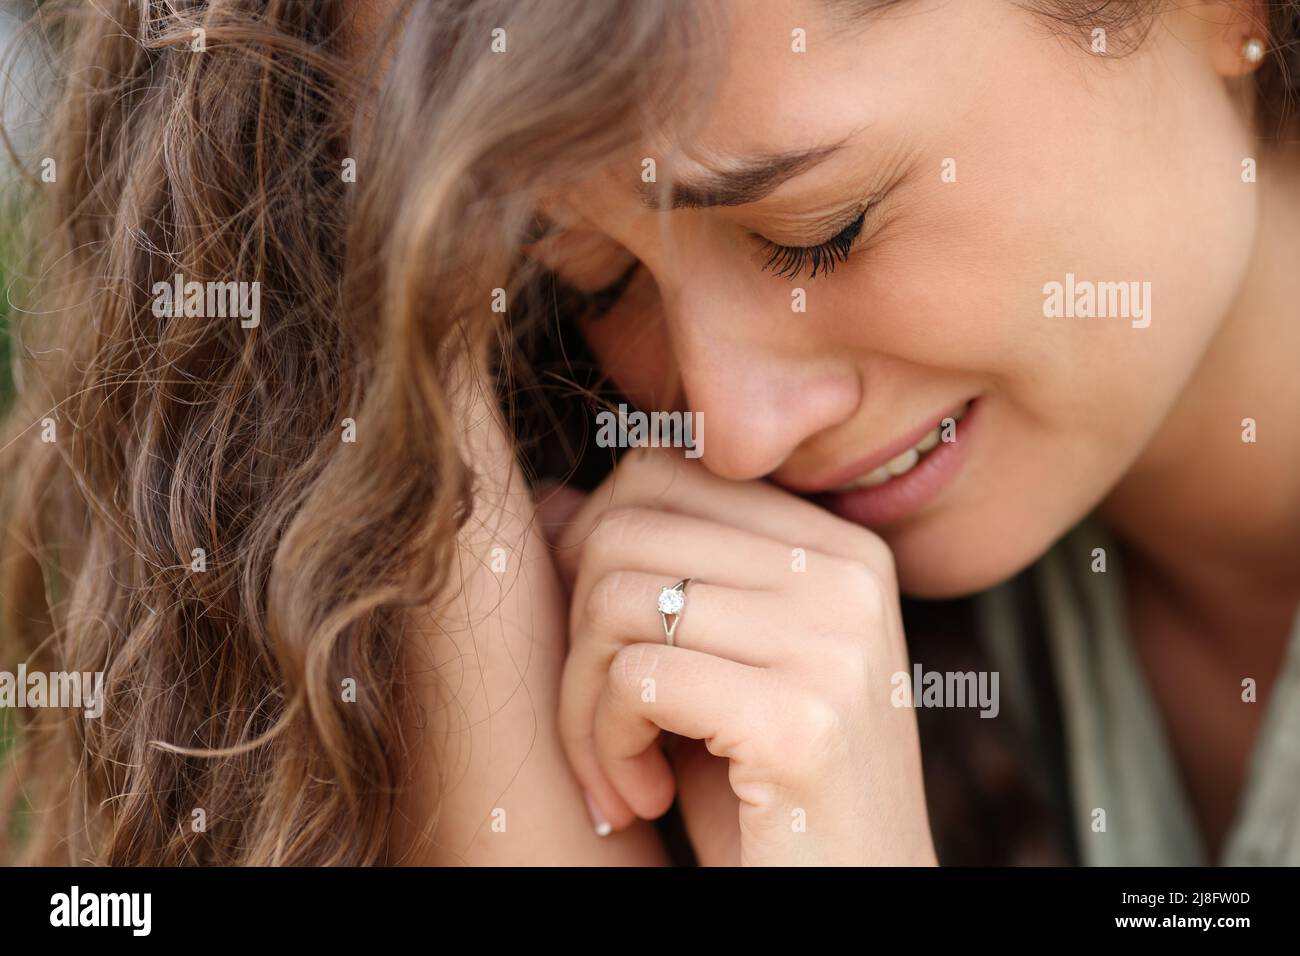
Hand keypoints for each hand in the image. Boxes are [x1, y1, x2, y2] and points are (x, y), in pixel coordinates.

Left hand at [544, 448, 936, 865]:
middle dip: (575, 638)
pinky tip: (641, 795)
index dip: (593, 552)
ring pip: (615, 602)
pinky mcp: (798, 719)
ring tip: (620, 768)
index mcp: (836, 547)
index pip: (662, 472)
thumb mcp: (711, 663)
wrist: (848, 903)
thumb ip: (652, 573)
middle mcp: (846, 575)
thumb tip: (551, 499)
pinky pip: (634, 679)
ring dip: (583, 706)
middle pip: (624, 532)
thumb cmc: (764, 790)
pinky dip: (605, 745)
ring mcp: (832, 643)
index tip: (605, 648)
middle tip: (598, 725)